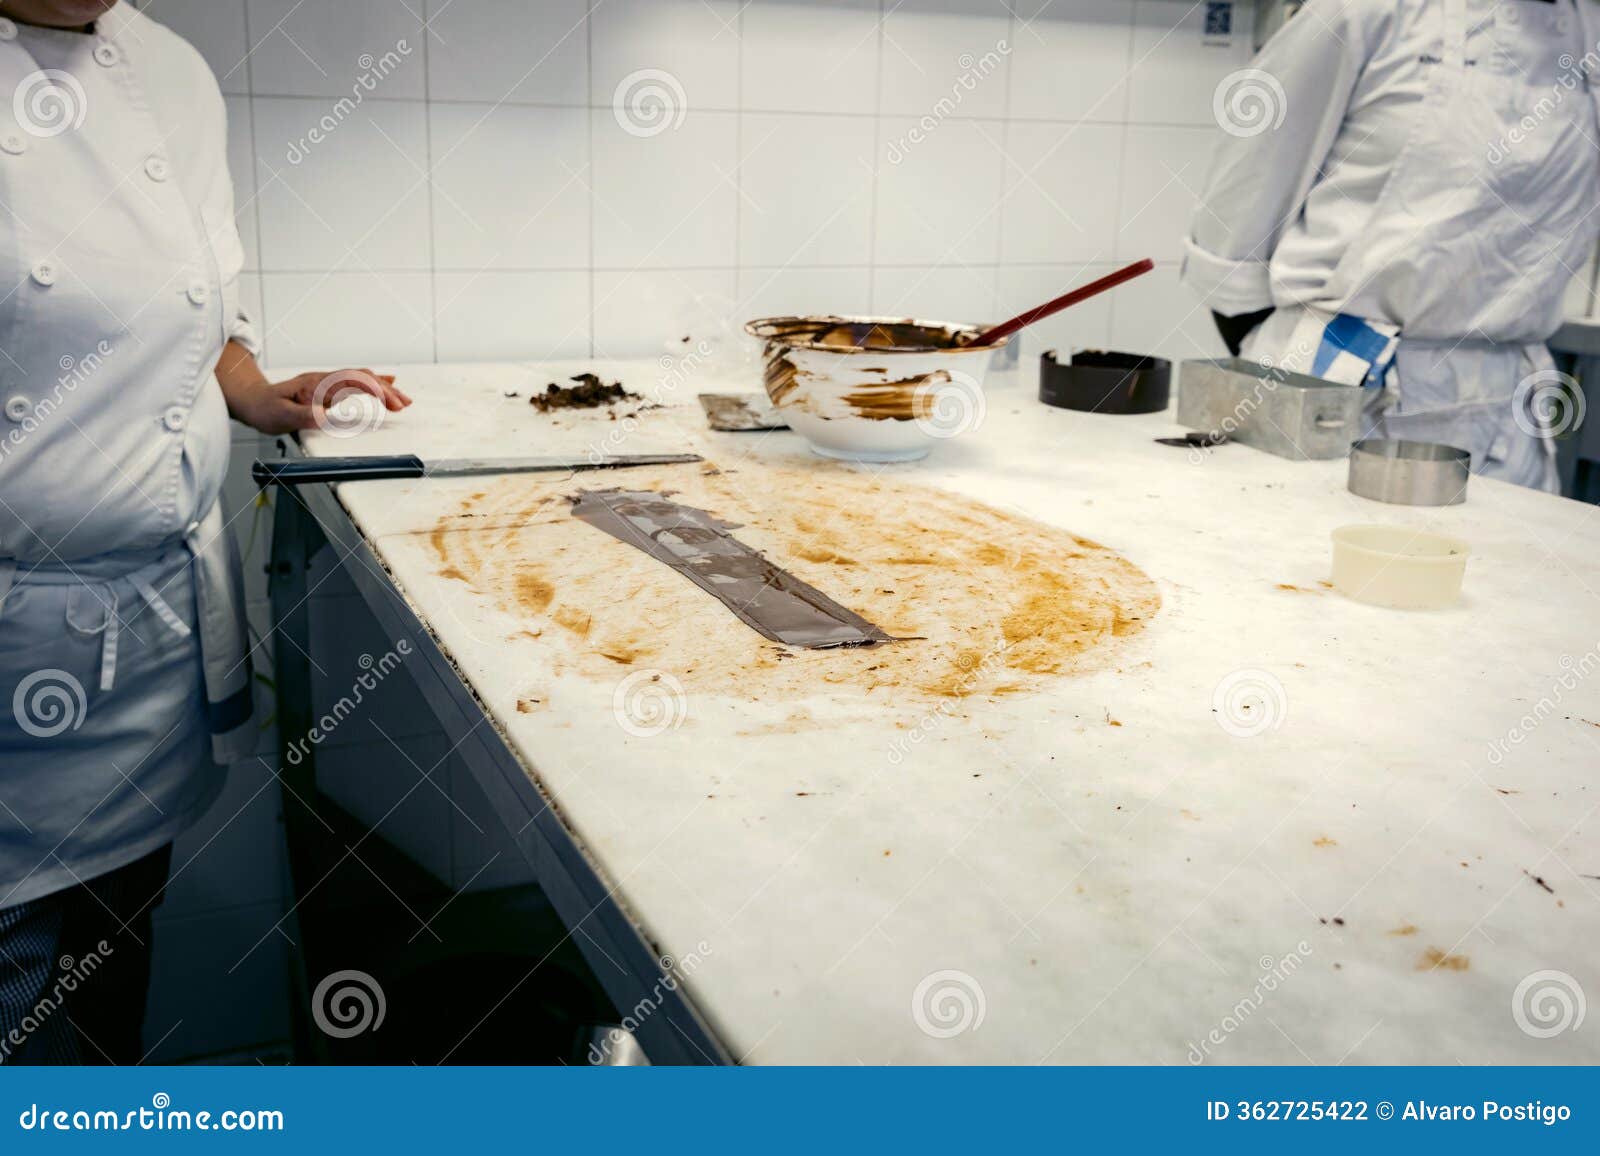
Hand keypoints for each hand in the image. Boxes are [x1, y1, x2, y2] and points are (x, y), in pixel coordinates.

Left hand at [231, 368, 411, 434]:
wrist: (252, 400)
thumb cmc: (264, 409)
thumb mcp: (278, 416)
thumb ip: (301, 415)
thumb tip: (324, 416)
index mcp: (316, 384)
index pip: (351, 381)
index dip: (373, 389)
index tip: (389, 401)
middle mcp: (325, 380)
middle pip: (362, 378)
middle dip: (386, 390)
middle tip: (404, 404)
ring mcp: (328, 383)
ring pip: (362, 379)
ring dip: (385, 388)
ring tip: (404, 400)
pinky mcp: (330, 389)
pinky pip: (357, 382)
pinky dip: (375, 386)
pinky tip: (387, 387)